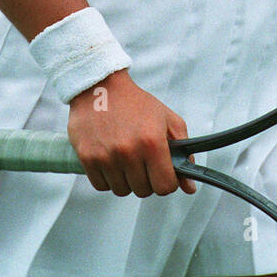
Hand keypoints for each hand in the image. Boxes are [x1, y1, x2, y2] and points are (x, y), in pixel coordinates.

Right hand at [67, 70, 196, 196]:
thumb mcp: (167, 119)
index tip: (162, 173)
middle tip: (142, 161)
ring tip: (125, 158)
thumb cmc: (135, 102)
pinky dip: (107, 178)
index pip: (164, 186)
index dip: (167, 182)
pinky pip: (101, 186)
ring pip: (122, 190)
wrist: (100, 86)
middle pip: (143, 190)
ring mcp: (106, 156)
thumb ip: (183, 153)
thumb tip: (189, 187)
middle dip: (146, 179)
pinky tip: (110, 160)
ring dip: (126, 179)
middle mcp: (129, 151)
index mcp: (152, 142)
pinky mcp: (87, 158)